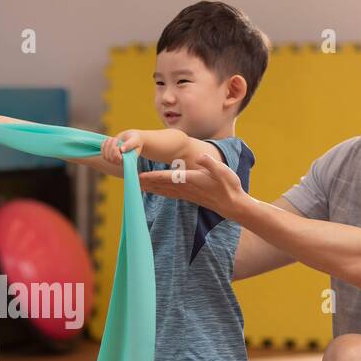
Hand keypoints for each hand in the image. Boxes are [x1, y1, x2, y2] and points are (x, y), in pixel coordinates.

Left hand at [101, 129, 142, 165]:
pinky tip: (109, 139)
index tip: (119, 143)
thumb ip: (130, 144)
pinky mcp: (109, 155)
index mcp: (128, 160)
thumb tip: (122, 150)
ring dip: (107, 145)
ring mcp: (114, 159)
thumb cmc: (136, 139)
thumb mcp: (135, 140)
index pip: (117, 160)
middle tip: (117, 139)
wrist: (133, 138)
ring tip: (113, 138)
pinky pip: (102, 152)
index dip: (115, 151)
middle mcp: (120, 162)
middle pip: (110, 157)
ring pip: (105, 156)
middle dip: (111, 146)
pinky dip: (103, 144)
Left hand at [139, 151, 253, 217]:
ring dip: (149, 188)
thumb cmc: (229, 186)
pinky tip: (153, 191)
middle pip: (160, 185)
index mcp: (191, 180)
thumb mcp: (223, 171)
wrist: (233, 204)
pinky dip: (159, 191)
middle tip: (128, 179)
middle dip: (145, 183)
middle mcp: (185, 188)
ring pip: (163, 190)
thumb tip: (200, 156)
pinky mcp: (188, 197)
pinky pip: (169, 194)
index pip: (168, 178)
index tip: (139, 176)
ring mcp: (186, 194)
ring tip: (136, 184)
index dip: (153, 176)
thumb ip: (210, 164)